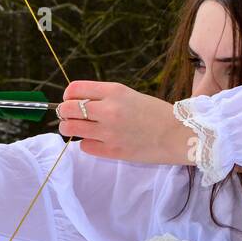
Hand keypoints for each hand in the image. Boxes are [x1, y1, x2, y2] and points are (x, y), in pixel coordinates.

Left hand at [56, 81, 194, 164]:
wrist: (178, 134)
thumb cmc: (155, 113)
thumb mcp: (129, 95)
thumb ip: (104, 97)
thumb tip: (76, 102)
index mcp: (114, 91)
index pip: (74, 89)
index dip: (67, 96)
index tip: (70, 101)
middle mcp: (109, 110)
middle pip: (67, 109)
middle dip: (63, 113)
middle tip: (69, 117)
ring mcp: (109, 132)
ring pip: (70, 128)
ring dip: (69, 129)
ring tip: (77, 129)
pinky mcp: (112, 151)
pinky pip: (84, 146)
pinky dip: (87, 144)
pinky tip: (97, 141)